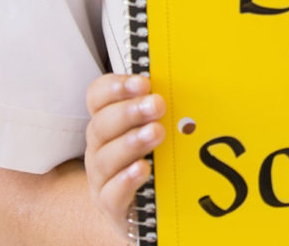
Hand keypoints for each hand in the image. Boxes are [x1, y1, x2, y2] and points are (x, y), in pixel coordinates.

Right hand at [84, 73, 165, 237]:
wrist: (146, 207)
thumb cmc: (153, 157)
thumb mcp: (155, 126)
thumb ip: (162, 107)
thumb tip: (191, 81)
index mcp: (107, 121)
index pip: (98, 96)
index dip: (116, 87)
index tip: (143, 83)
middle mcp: (99, 146)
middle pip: (102, 124)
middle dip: (130, 112)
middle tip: (157, 104)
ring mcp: (101, 177)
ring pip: (105, 158)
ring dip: (131, 142)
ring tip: (156, 133)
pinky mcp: (110, 205)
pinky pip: (111, 193)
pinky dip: (126, 179)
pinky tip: (144, 169)